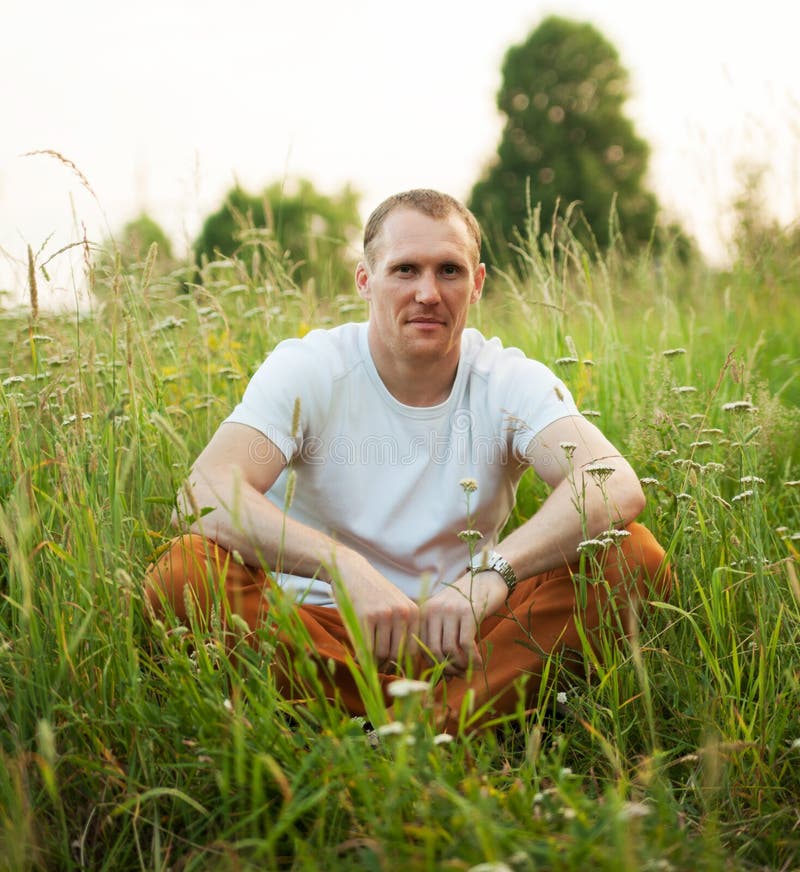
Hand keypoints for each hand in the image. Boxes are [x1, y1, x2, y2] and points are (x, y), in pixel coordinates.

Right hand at [332, 549, 419, 669]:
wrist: (351, 571)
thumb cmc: (373, 594)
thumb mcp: (395, 606)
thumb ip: (402, 630)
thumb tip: (404, 667)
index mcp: (414, 612)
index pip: (412, 651)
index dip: (400, 663)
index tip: (389, 665)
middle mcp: (403, 613)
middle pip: (397, 654)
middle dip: (385, 665)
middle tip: (375, 666)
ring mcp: (385, 614)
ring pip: (381, 654)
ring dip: (372, 662)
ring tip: (366, 658)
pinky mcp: (365, 617)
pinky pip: (366, 649)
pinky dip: (360, 657)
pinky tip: (356, 654)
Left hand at [420, 570, 507, 676]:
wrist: (488, 577)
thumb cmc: (468, 601)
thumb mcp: (448, 616)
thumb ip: (442, 638)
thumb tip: (443, 675)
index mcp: (424, 612)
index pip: (421, 647)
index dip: (434, 665)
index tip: (447, 674)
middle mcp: (433, 610)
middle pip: (434, 650)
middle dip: (447, 668)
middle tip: (460, 674)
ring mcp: (450, 610)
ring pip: (450, 650)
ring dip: (461, 665)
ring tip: (470, 669)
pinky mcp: (468, 612)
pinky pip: (466, 644)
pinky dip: (473, 659)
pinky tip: (480, 664)